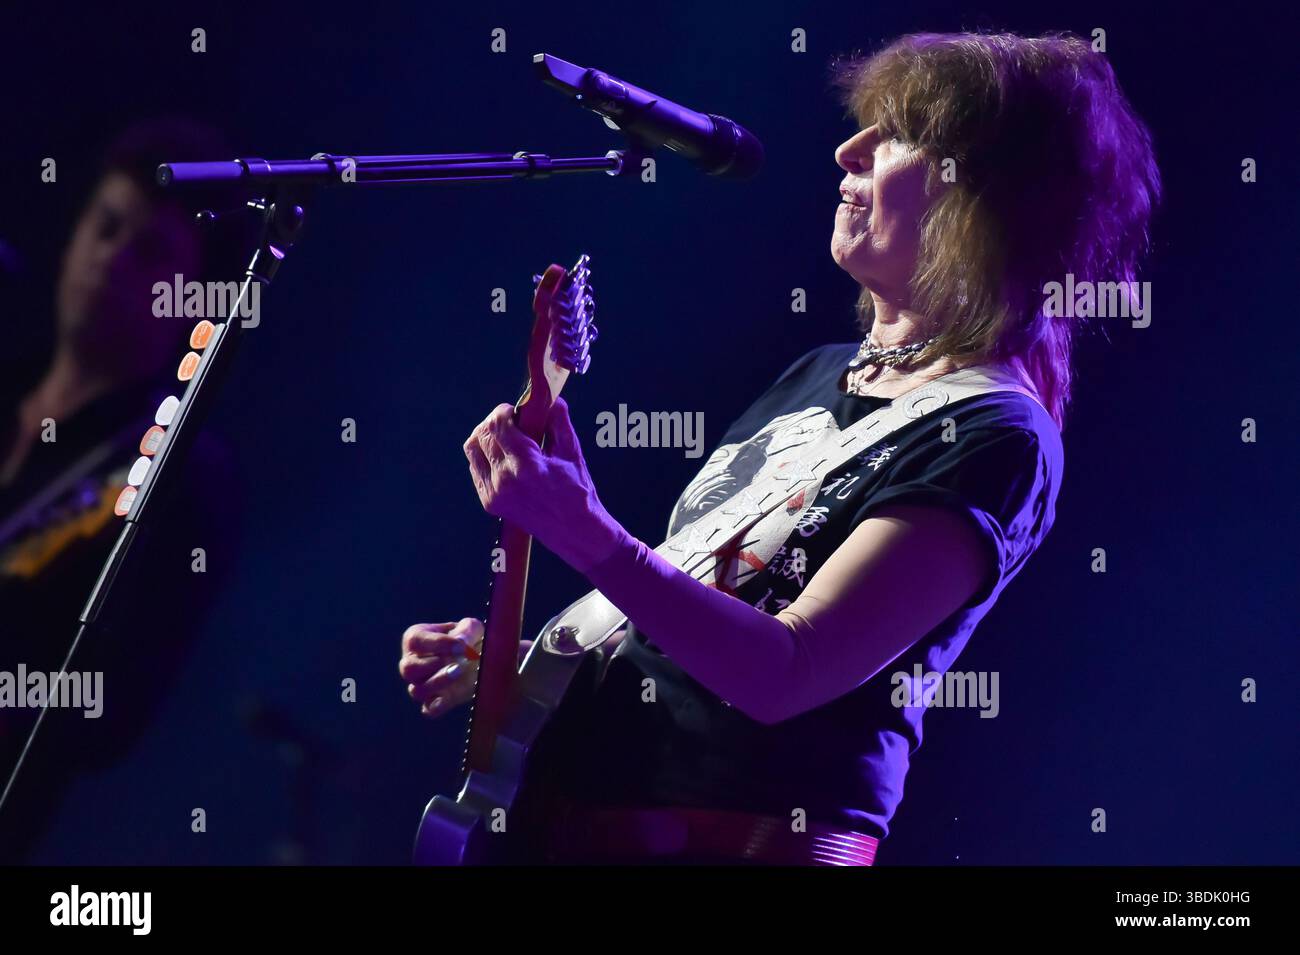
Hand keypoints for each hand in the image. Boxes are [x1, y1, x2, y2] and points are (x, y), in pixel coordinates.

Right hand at [399, 618, 483, 716]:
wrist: (480, 660)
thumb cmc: (469, 639)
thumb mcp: (471, 628)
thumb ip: (467, 630)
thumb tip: (461, 642)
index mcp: (416, 640)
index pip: (415, 641)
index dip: (438, 643)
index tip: (461, 645)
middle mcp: (412, 664)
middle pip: (408, 669)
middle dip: (432, 665)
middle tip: (459, 661)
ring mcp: (421, 685)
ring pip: (417, 691)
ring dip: (438, 683)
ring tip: (459, 672)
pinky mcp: (434, 703)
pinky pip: (429, 710)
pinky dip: (437, 706)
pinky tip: (450, 697)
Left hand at [462, 396, 626, 572]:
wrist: (576, 533)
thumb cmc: (579, 493)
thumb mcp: (572, 453)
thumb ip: (559, 422)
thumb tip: (551, 400)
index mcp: (525, 465)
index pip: (497, 425)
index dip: (503, 411)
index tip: (516, 411)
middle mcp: (504, 480)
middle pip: (481, 435)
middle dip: (494, 422)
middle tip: (512, 421)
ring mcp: (494, 494)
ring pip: (472, 450)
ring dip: (485, 437)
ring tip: (506, 438)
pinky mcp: (490, 503)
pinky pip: (476, 469)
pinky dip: (485, 456)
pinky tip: (505, 457)